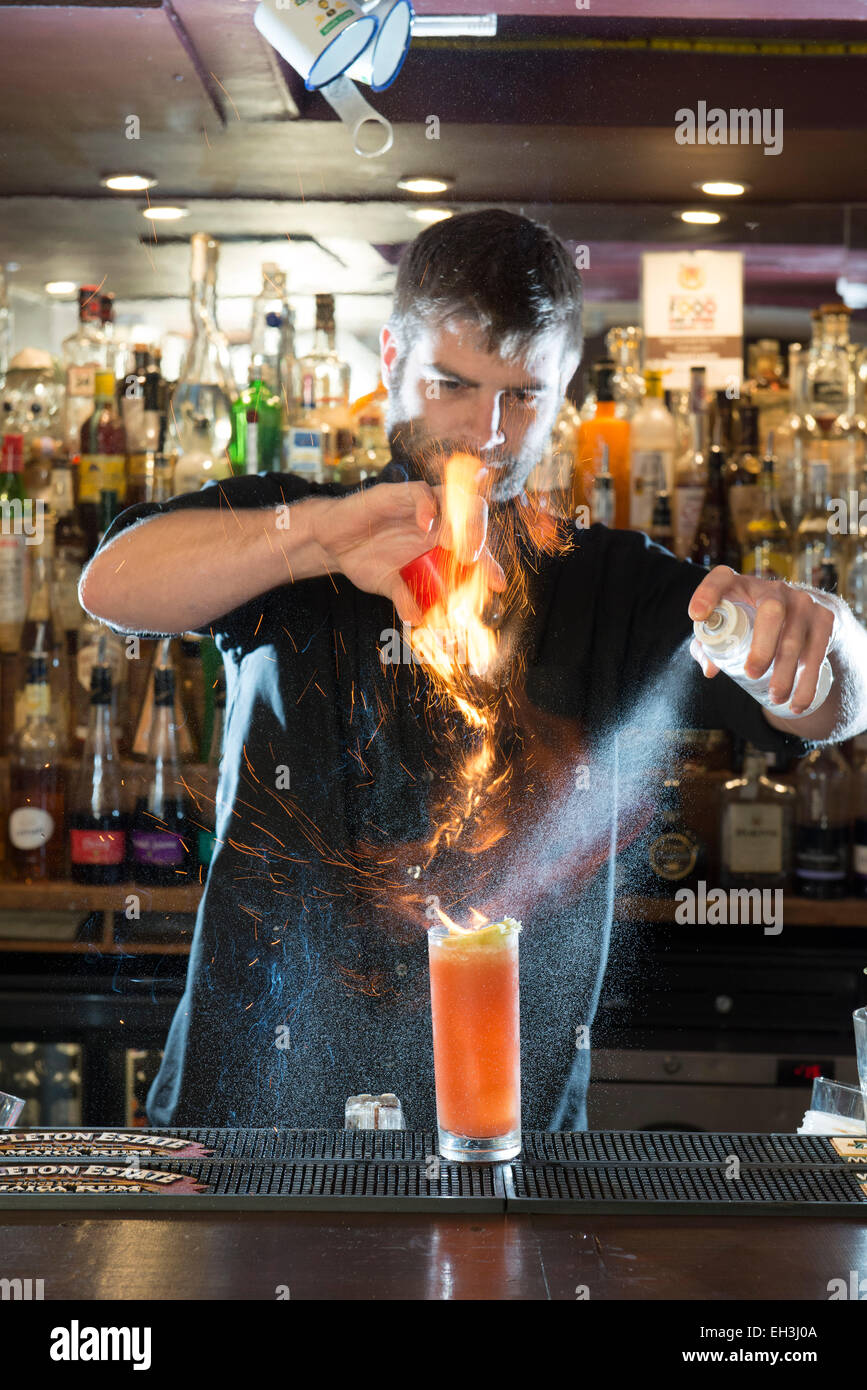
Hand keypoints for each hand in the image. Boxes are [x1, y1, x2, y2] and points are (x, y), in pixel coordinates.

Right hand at [311, 481, 504, 624]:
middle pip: (473, 514)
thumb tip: (417, 618)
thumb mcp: (386, 584)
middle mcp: (435, 519)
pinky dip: (427, 506)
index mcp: (439, 541)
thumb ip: (404, 596)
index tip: (498, 584)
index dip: (490, 563)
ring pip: (453, 497)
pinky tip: (425, 525)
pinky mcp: (395, 493)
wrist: (330, 542)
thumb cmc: (363, 558)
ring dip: (460, 519)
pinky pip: (420, 492)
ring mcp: (417, 504)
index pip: (474, 545)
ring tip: (455, 545)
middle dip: (480, 536)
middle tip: (475, 561)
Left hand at [687, 566, 839, 714]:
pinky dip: (807, 681)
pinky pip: (817, 651)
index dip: (707, 593)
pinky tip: (798, 702)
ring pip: (795, 639)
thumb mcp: (729, 625)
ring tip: (776, 698)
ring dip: (786, 673)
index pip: (721, 579)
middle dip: (762, 646)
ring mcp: (802, 602)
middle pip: (772, 612)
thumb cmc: (753, 621)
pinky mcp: (824, 618)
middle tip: (750, 673)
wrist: (805, 612)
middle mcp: (773, 588)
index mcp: (741, 585)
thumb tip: (710, 669)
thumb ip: (709, 646)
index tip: (697, 615)